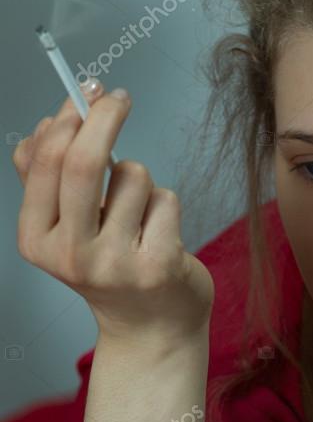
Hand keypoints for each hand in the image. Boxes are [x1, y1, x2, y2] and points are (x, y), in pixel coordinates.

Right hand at [12, 82, 214, 343]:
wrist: (151, 328)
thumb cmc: (110, 267)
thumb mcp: (66, 229)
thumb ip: (45, 181)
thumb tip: (43, 128)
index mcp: (37, 241)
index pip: (46, 163)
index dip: (69, 119)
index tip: (87, 93)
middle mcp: (71, 255)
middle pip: (85, 163)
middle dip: (104, 117)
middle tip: (118, 97)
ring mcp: (116, 263)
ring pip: (133, 176)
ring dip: (141, 181)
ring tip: (139, 216)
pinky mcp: (159, 266)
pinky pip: (166, 199)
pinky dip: (165, 206)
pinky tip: (160, 235)